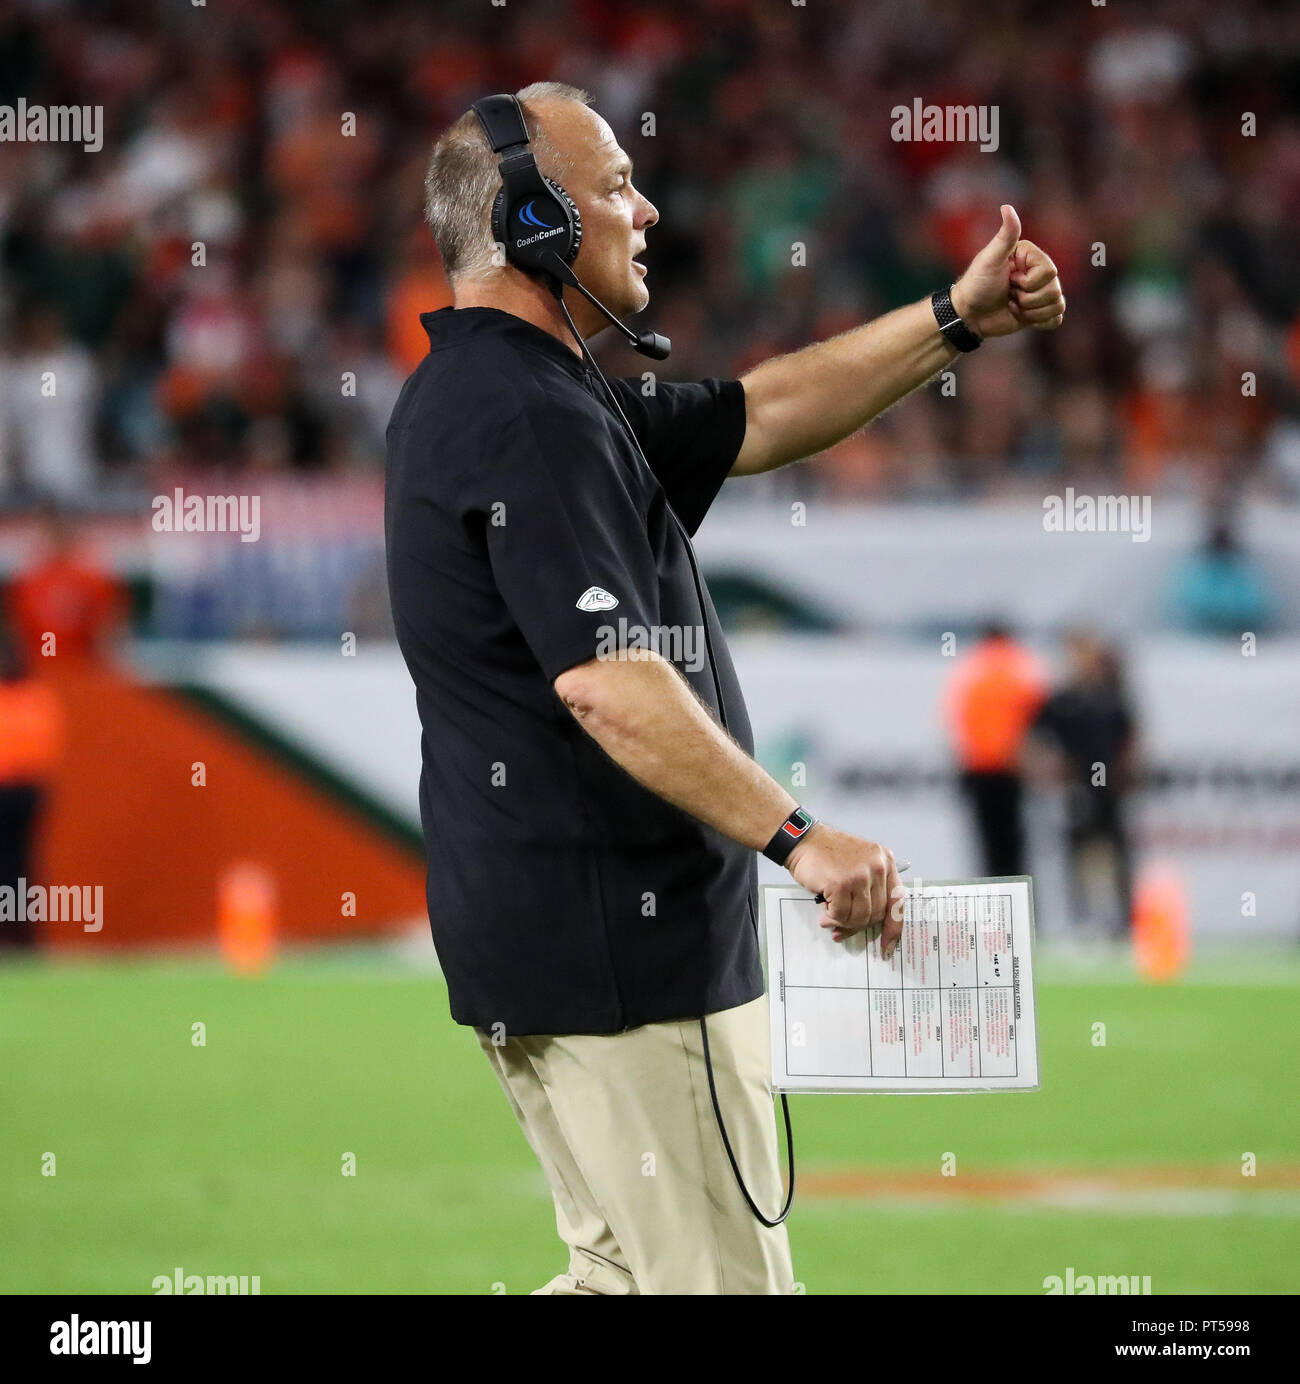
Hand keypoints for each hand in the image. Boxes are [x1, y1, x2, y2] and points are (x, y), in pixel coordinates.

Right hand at [786, 823, 903, 958]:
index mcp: (886, 861)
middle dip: (858, 924)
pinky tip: (825, 907)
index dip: (893, 927)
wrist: (803, 841)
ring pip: (859, 917)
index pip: (898, 901)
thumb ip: (870, 889)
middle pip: (877, 913)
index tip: (887, 944)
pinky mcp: (841, 884)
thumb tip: (867, 923)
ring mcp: (860, 875)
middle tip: (842, 924)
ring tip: (831, 913)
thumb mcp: (860, 863)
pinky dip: (831, 917)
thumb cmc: (828, 853)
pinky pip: (841, 915)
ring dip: (843, 921)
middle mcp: (877, 867)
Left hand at [950, 204, 1064, 339]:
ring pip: (1057, 304)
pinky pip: (1056, 318)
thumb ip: (1005, 236)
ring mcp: (1040, 292)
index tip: (1009, 280)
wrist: (969, 315)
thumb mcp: (989, 259)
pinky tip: (1023, 317)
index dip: (1028, 282)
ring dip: (1031, 311)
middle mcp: (1039, 273)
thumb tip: (1007, 207)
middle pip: (1055, 290)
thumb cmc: (976, 284)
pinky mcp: (1040, 311)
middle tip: (1009, 294)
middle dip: (1029, 299)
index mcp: (1032, 257)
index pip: (1050, 272)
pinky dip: (1040, 321)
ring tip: (1013, 305)